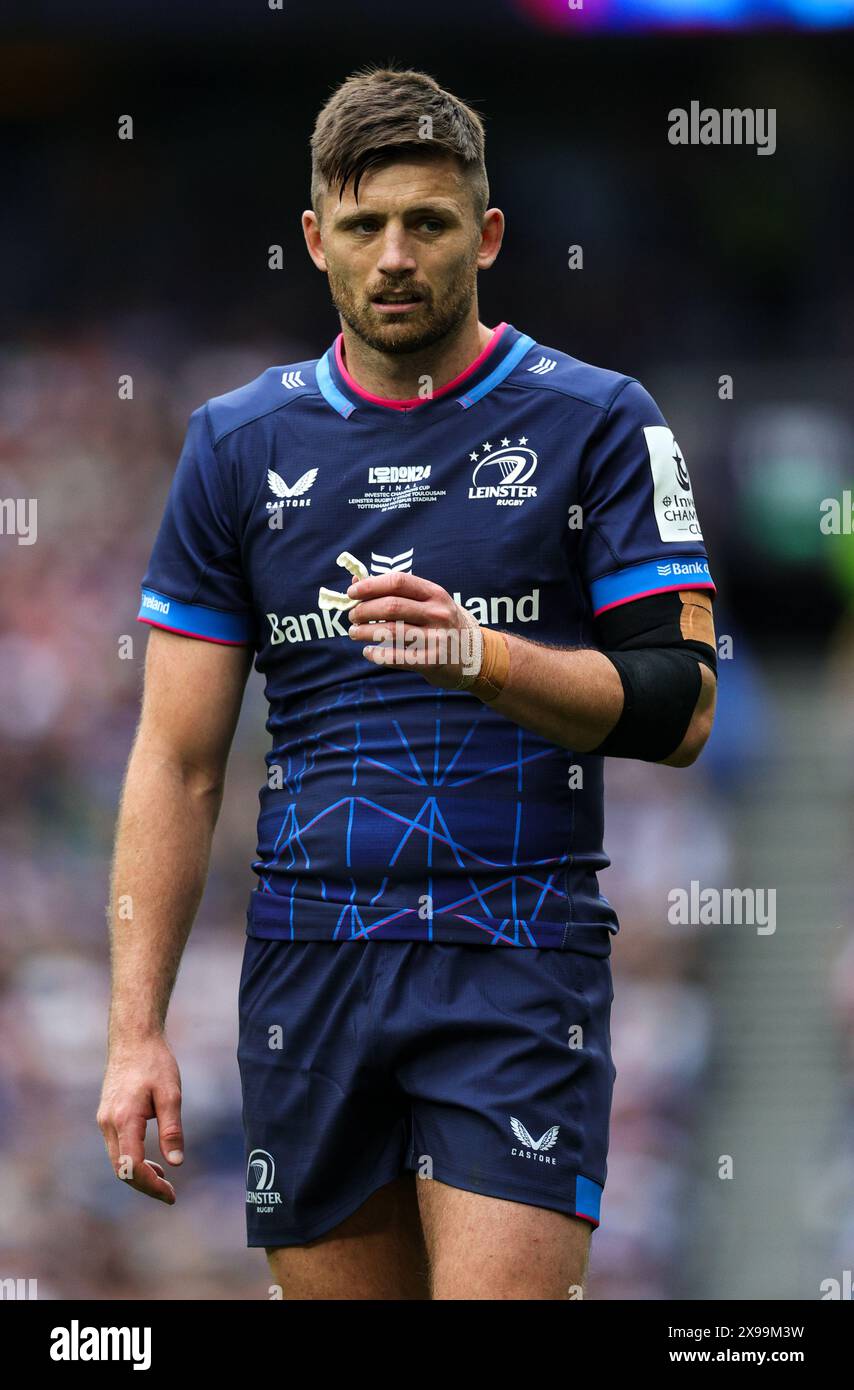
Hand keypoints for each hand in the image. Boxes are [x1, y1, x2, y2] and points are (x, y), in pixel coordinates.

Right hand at [97, 1036, 183, 1203]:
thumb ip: (172, 1129)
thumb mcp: (171, 1094)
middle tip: (170, 1195)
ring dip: (139, 1174)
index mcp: (124, 1119)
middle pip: (122, 1169)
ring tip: (164, 1180)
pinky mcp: (107, 1116)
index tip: (171, 1195)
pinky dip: (133, 1160)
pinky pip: (117, 1147)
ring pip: (117, 1160)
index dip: (151, 1185)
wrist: (133, 1038)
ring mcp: (104, 1120)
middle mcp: (108, 1123)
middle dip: (145, 1186)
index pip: (133, 1166)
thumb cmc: (155, 1063)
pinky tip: (153, 1161)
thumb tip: (177, 1162)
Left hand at [346, 571, 478, 689]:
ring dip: (365, 632)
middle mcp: (438, 613)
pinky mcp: (432, 661)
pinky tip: (368, 652)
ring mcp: (437, 638)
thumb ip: (396, 592)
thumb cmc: (443, 624)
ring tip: (355, 632)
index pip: (398, 581)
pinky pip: (396, 658)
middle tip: (352, 616)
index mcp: (435, 593)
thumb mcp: (428, 602)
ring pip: (390, 631)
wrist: (475, 655)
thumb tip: (356, 584)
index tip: (352, 593)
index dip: (371, 586)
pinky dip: (377, 655)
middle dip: (364, 611)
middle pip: (391, 606)